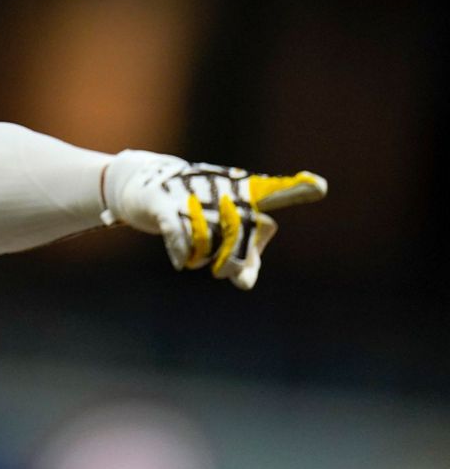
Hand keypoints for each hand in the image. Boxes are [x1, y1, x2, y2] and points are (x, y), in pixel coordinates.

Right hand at [102, 150, 326, 289]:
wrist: (149, 185)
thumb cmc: (198, 212)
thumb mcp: (225, 239)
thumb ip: (246, 263)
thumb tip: (244, 283)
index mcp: (244, 194)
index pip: (275, 193)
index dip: (296, 189)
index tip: (319, 186)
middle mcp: (220, 190)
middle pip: (237, 240)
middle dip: (229, 264)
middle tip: (218, 269)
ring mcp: (191, 194)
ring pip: (206, 243)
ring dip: (201, 259)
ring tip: (194, 253)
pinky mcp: (163, 202)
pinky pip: (178, 235)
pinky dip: (181, 251)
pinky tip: (182, 263)